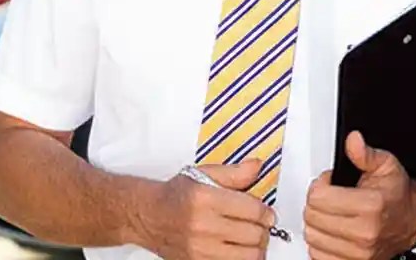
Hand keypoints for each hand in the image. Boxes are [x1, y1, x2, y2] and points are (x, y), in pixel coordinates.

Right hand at [133, 158, 276, 259]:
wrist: (148, 217)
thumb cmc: (175, 195)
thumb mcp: (202, 175)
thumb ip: (233, 173)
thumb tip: (257, 166)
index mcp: (205, 199)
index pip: (252, 210)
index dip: (266, 213)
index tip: (267, 214)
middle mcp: (203, 226)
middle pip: (254, 235)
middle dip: (262, 230)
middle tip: (259, 225)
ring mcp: (200, 250)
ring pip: (249, 256)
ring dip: (255, 248)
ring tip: (250, 239)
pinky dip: (241, 258)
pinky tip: (237, 249)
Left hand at [303, 132, 415, 259]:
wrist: (413, 221)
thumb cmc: (397, 195)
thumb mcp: (386, 165)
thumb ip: (365, 153)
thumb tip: (353, 141)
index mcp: (370, 206)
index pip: (319, 197)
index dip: (320, 184)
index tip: (329, 182)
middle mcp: (364, 233)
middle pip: (312, 216)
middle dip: (315, 202)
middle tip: (328, 196)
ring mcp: (358, 253)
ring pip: (312, 236)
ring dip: (316, 223)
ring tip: (330, 213)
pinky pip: (317, 255)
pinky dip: (319, 243)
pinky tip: (330, 231)